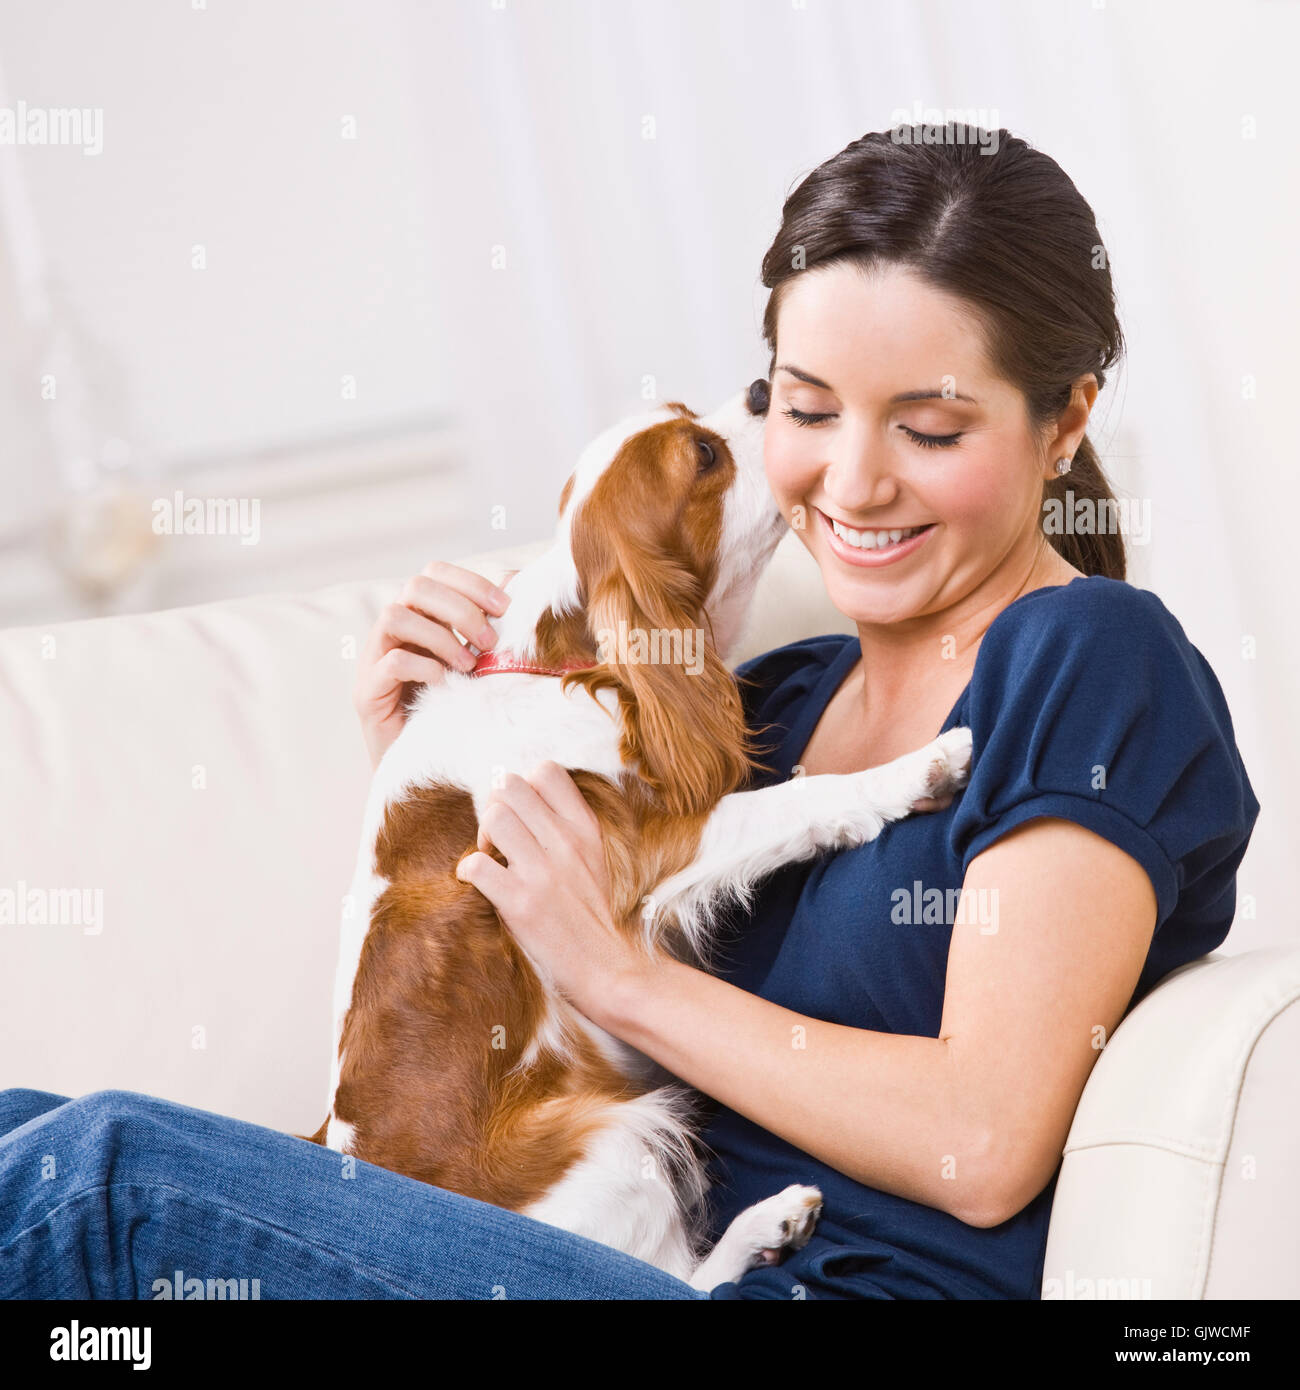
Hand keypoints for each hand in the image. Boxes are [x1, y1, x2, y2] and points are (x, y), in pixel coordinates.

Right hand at [353, 562, 515, 768]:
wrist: (422, 766)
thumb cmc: (453, 709)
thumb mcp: (477, 663)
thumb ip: (490, 626)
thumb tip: (517, 583)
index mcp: (418, 616)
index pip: (435, 573)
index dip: (470, 582)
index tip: (505, 606)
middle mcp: (392, 630)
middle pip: (416, 586)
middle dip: (460, 609)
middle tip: (490, 642)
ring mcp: (374, 658)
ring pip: (395, 616)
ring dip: (441, 637)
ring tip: (469, 665)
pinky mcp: (367, 691)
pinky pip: (390, 662)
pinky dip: (424, 666)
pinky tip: (445, 684)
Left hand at [454, 761, 648, 1012]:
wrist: (607, 968)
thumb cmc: (593, 915)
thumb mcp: (593, 858)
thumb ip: (564, 827)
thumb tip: (518, 799)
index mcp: (585, 828)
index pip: (546, 771)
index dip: (524, 786)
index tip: (522, 814)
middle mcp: (566, 843)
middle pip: (510, 787)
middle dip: (495, 807)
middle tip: (499, 838)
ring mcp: (544, 873)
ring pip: (492, 818)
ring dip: (482, 838)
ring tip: (490, 859)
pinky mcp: (521, 904)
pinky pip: (475, 865)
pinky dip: (467, 872)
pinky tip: (479, 885)